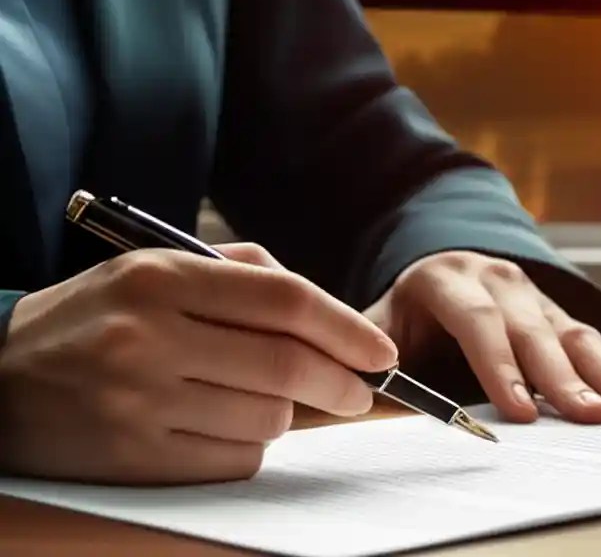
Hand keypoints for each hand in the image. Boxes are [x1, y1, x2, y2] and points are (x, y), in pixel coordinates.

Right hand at [0, 244, 397, 483]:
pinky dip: (250, 445)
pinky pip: (234, 459)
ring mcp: (139, 403)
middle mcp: (149, 339)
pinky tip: (226, 426)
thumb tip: (326, 307)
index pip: (285, 302)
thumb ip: (241, 271)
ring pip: (268, 418)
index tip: (380, 350)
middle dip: (343, 382)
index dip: (347, 327)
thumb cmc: (93, 317)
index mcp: (160, 280)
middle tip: (361, 390)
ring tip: (265, 398)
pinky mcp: (134, 459)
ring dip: (288, 413)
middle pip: (288, 366)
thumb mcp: (153, 267)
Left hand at [363, 251, 600, 423]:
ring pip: (571, 334)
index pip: (478, 320)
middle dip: (564, 380)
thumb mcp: (376, 331)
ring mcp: (532, 295)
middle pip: (534, 330)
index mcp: (446, 277)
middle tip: (592, 418)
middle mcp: (497, 279)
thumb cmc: (400, 319)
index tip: (519, 413)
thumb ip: (374, 360)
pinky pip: (586, 342)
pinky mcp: (554, 316)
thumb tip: (364, 393)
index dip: (500, 366)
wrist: (429, 281)